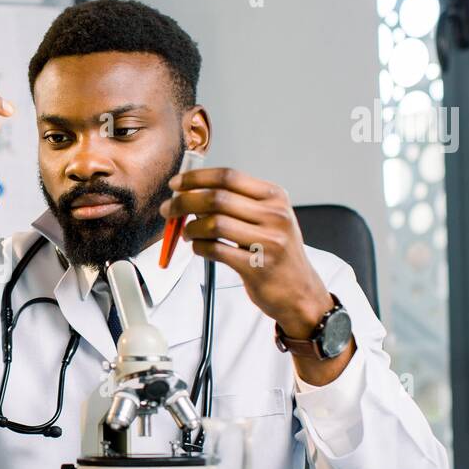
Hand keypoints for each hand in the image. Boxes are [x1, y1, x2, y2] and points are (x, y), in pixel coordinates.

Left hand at [162, 167, 334, 339]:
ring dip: (191, 229)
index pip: (228, 176)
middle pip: (217, 198)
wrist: (300, 292)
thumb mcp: (267, 220)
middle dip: (184, 202)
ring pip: (213, 224)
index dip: (196, 178)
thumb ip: (235, 204)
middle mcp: (275, 216)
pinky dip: (199, 248)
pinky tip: (199, 248)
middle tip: (168, 209)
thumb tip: (191, 193)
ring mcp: (268, 241)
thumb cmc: (276, 254)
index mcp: (275, 197)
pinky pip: (215, 250)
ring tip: (187, 234)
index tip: (176, 184)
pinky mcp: (257, 267)